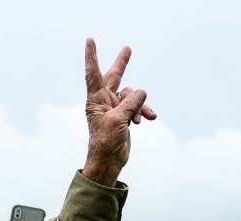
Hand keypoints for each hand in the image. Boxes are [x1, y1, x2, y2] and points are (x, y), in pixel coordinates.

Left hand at [82, 39, 156, 186]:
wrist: (108, 161)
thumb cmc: (105, 142)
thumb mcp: (118, 120)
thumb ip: (130, 103)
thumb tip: (141, 91)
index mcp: (96, 100)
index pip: (93, 73)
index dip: (92, 56)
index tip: (90, 40)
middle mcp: (104, 101)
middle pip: (115, 77)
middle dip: (122, 64)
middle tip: (128, 48)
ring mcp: (115, 108)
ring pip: (133, 95)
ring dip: (140, 105)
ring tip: (140, 119)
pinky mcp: (125, 116)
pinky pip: (138, 106)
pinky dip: (144, 111)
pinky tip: (150, 118)